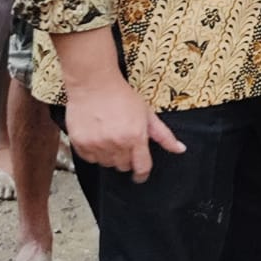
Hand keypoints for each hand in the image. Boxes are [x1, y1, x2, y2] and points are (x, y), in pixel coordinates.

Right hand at [64, 75, 184, 182]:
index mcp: (135, 137)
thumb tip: (179, 149)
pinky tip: (99, 137)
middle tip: (126, 141)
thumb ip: (164, 135)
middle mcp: (116, 143)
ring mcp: (97, 145)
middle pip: (124, 166)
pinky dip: (95, 152)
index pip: (142, 167)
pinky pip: (89, 159)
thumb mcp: (148, 114)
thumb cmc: (122, 96)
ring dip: (111, 155)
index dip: (142, 173)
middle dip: (127, 158)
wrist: (94, 85)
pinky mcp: (81, 144)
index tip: (140, 175)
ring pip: (107, 164)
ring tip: (112, 136)